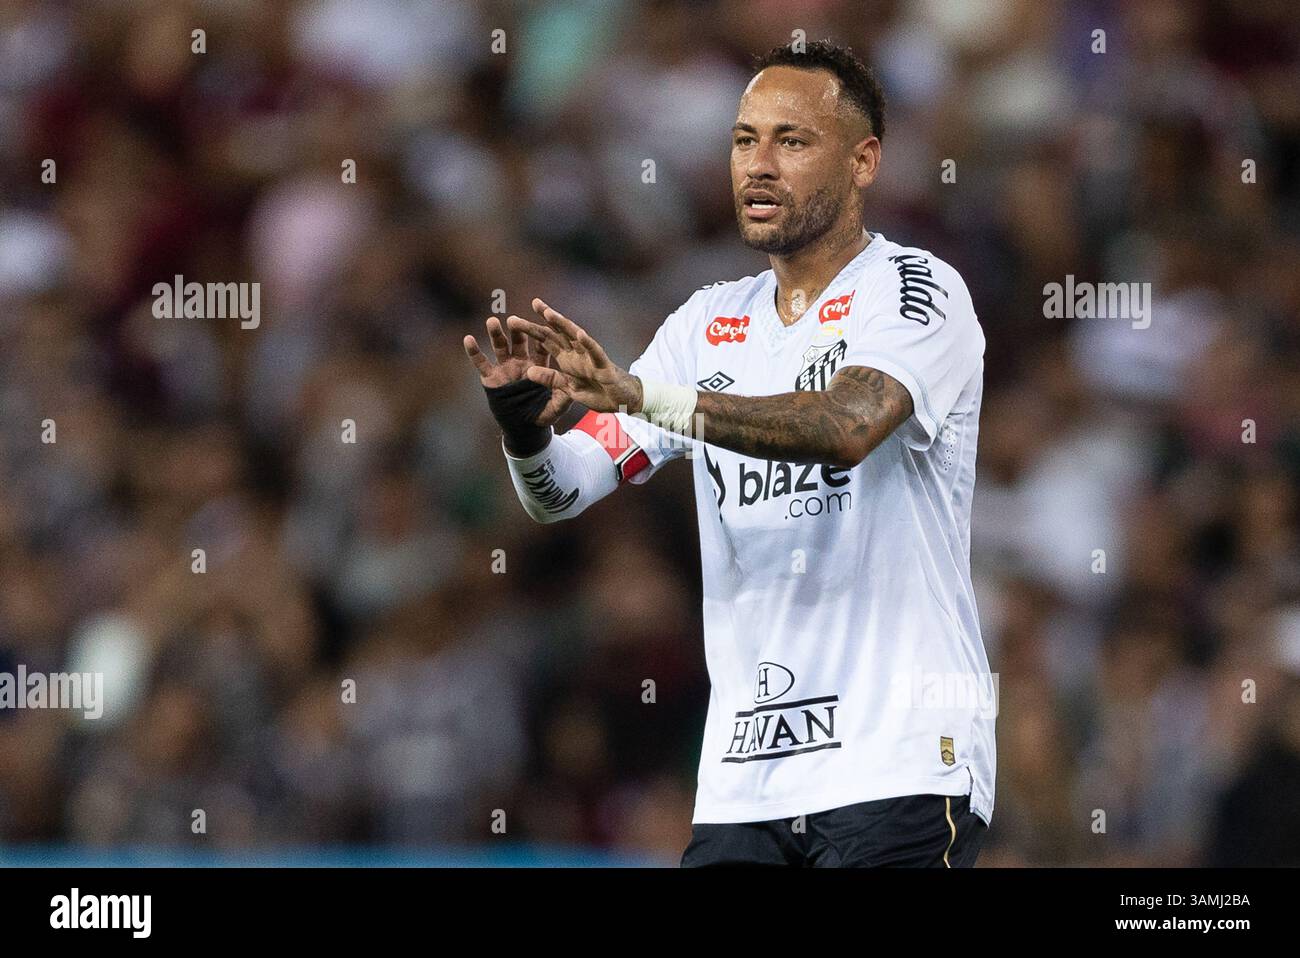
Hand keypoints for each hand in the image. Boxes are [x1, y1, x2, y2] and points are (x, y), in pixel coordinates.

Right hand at [463, 314, 571, 426]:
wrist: (524, 428)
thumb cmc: (542, 415)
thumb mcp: (556, 407)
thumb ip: (563, 397)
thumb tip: (572, 386)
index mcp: (539, 365)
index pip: (540, 346)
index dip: (541, 335)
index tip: (539, 324)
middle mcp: (521, 362)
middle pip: (519, 341)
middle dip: (517, 330)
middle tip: (514, 319)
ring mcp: (505, 368)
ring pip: (500, 347)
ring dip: (495, 334)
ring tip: (492, 321)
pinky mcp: (490, 377)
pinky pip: (481, 363)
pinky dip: (474, 351)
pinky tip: (468, 339)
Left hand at [508, 298, 643, 413]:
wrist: (623, 401)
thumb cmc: (598, 392)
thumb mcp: (568, 389)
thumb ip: (550, 379)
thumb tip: (528, 372)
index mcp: (566, 358)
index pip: (547, 339)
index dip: (532, 329)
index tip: (514, 319)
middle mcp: (577, 353)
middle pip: (557, 333)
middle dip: (544, 319)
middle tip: (532, 303)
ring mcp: (590, 358)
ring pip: (575, 337)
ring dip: (563, 325)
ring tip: (549, 313)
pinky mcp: (603, 366)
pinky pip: (595, 353)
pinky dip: (588, 344)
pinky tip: (579, 334)